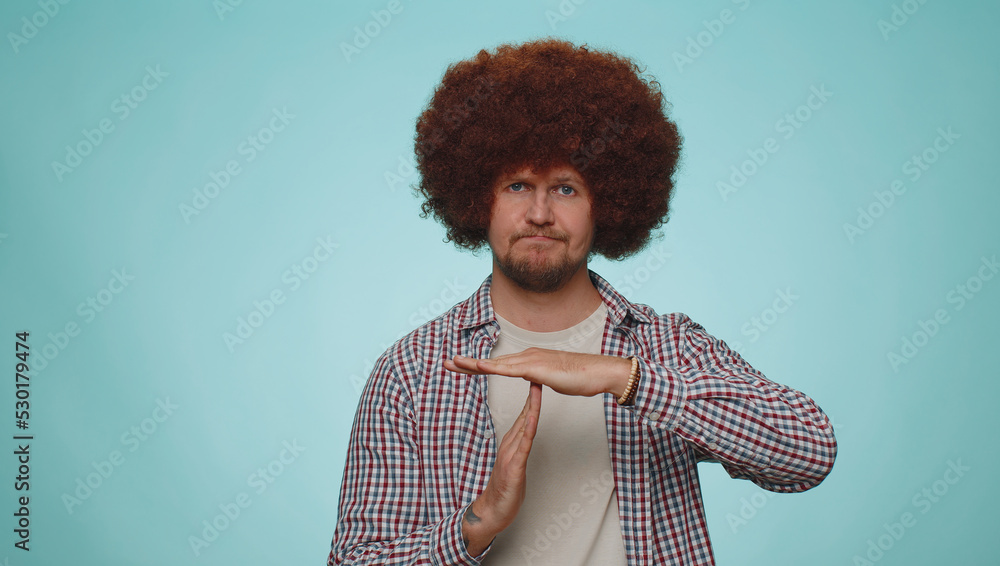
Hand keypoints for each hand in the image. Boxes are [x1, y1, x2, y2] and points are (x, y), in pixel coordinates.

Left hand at [444, 348, 632, 397]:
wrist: (598, 372)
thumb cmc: (580, 377)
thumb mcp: (553, 379)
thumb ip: (541, 378)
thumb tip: (536, 379)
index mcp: (529, 361)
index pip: (497, 365)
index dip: (476, 366)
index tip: (458, 367)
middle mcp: (526, 357)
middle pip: (491, 362)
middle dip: (466, 363)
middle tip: (445, 363)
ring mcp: (531, 361)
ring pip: (496, 364)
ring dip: (473, 363)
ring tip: (453, 363)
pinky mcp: (536, 369)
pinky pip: (509, 370)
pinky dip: (492, 367)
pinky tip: (478, 366)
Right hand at [462, 383, 540, 555]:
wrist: (493, 511)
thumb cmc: (506, 489)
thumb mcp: (516, 462)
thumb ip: (521, 445)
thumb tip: (529, 430)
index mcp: (512, 441)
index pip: (524, 414)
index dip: (532, 395)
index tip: (539, 376)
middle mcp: (510, 443)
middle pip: (524, 413)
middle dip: (531, 393)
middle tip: (538, 371)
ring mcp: (511, 454)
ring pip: (524, 425)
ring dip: (531, 405)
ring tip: (537, 387)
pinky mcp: (514, 467)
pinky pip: (523, 445)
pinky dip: (529, 430)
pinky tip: (534, 418)